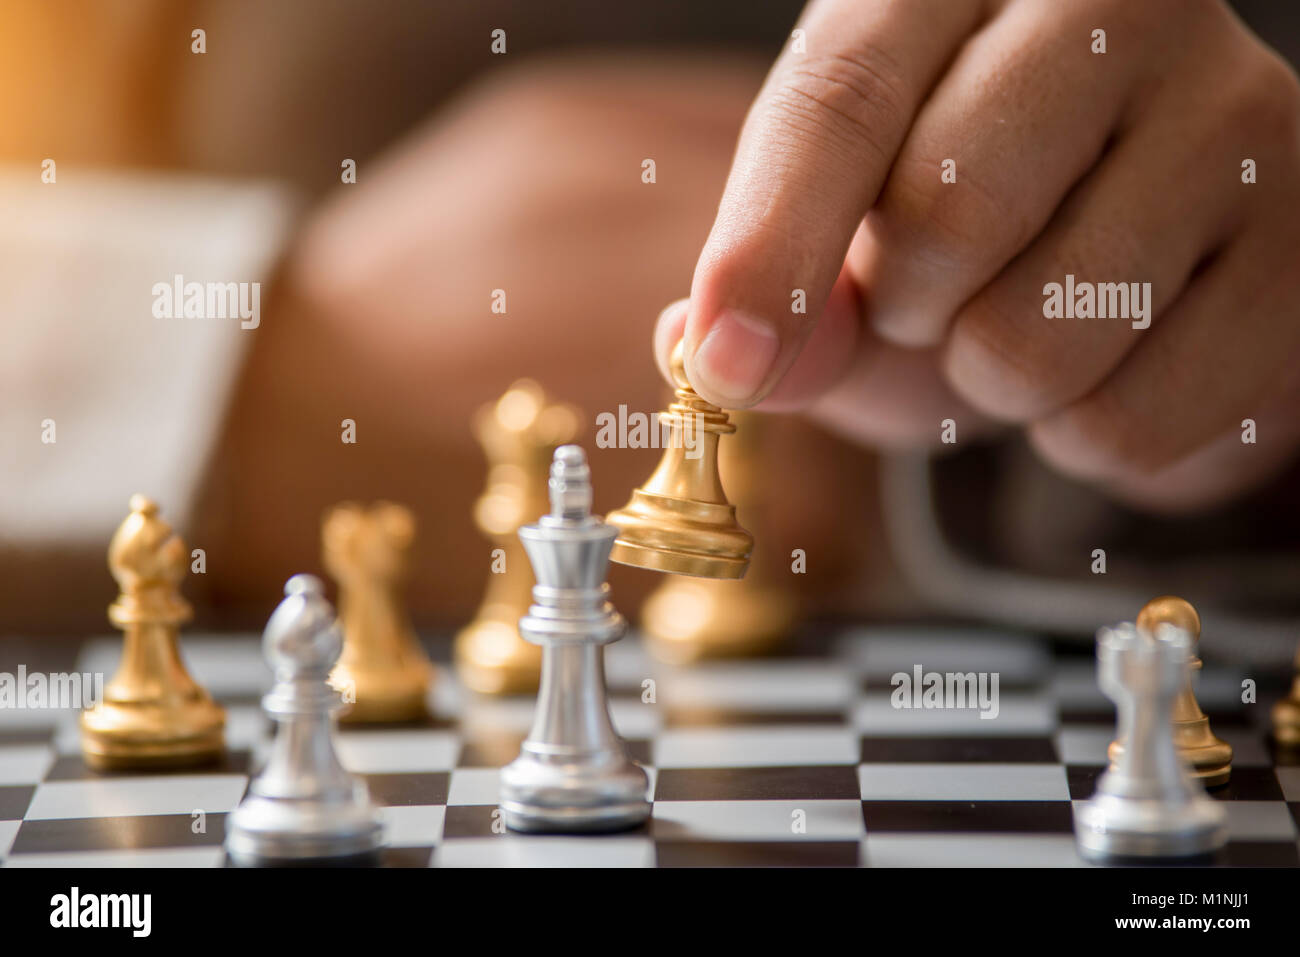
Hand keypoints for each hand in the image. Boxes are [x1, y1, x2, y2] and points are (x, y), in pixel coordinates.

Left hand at [657, 0, 1299, 510]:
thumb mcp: (855, 246)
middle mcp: (1122, 5)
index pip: (842, 98)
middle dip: (907, 315)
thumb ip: (783, 295)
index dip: (769, 245)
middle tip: (940, 296)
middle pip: (945, 222)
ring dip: (998, 388)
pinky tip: (1114, 360)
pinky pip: (1130, 426)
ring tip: (1034, 323)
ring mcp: (1239, 116)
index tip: (725, 357)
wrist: (1155, 245)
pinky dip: (1087, 437)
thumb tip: (713, 353)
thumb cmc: (978, 229)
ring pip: (1037, 343)